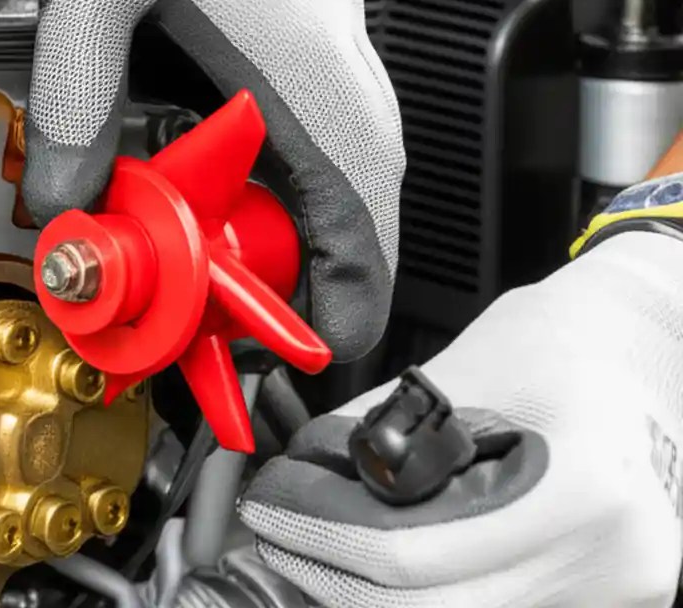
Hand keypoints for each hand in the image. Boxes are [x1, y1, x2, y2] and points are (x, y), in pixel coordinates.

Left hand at [25, 0, 404, 359]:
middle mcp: (324, 24)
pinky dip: (265, 143)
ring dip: (284, 200)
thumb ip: (75, 101)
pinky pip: (299, 87)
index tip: (329, 339)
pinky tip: (207, 150)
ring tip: (219, 244)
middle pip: (350, 173)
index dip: (353, 280)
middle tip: (249, 303)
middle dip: (312, 254)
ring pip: (328, 130)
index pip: (357, 192)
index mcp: (295, 39)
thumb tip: (66, 197)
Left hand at [241, 230, 682, 606]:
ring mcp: (613, 594)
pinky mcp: (600, 601)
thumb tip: (304, 473)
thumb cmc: (576, 338)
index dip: (321, 537)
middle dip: (331, 578)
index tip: (273, 510)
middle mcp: (611, 563)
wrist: (653, 347)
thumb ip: (379, 431)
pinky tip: (378, 563)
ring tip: (319, 547)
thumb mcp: (468, 366)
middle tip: (280, 535)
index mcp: (582, 493)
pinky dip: (424, 595)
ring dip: (368, 595)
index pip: (414, 556)